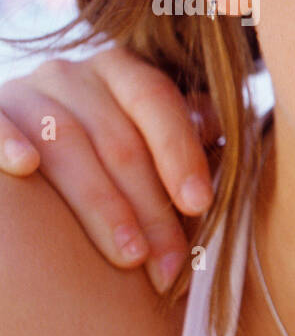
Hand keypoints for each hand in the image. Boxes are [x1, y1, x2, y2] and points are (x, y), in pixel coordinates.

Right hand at [0, 48, 216, 291]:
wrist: (40, 153)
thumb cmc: (113, 161)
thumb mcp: (153, 140)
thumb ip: (190, 136)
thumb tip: (231, 136)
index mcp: (122, 71)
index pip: (157, 102)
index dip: (181, 153)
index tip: (200, 204)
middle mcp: (71, 73)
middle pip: (118, 140)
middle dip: (151, 208)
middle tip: (170, 264)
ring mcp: (22, 92)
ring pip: (66, 146)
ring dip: (101, 206)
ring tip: (129, 257)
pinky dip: (7, 142)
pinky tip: (24, 167)